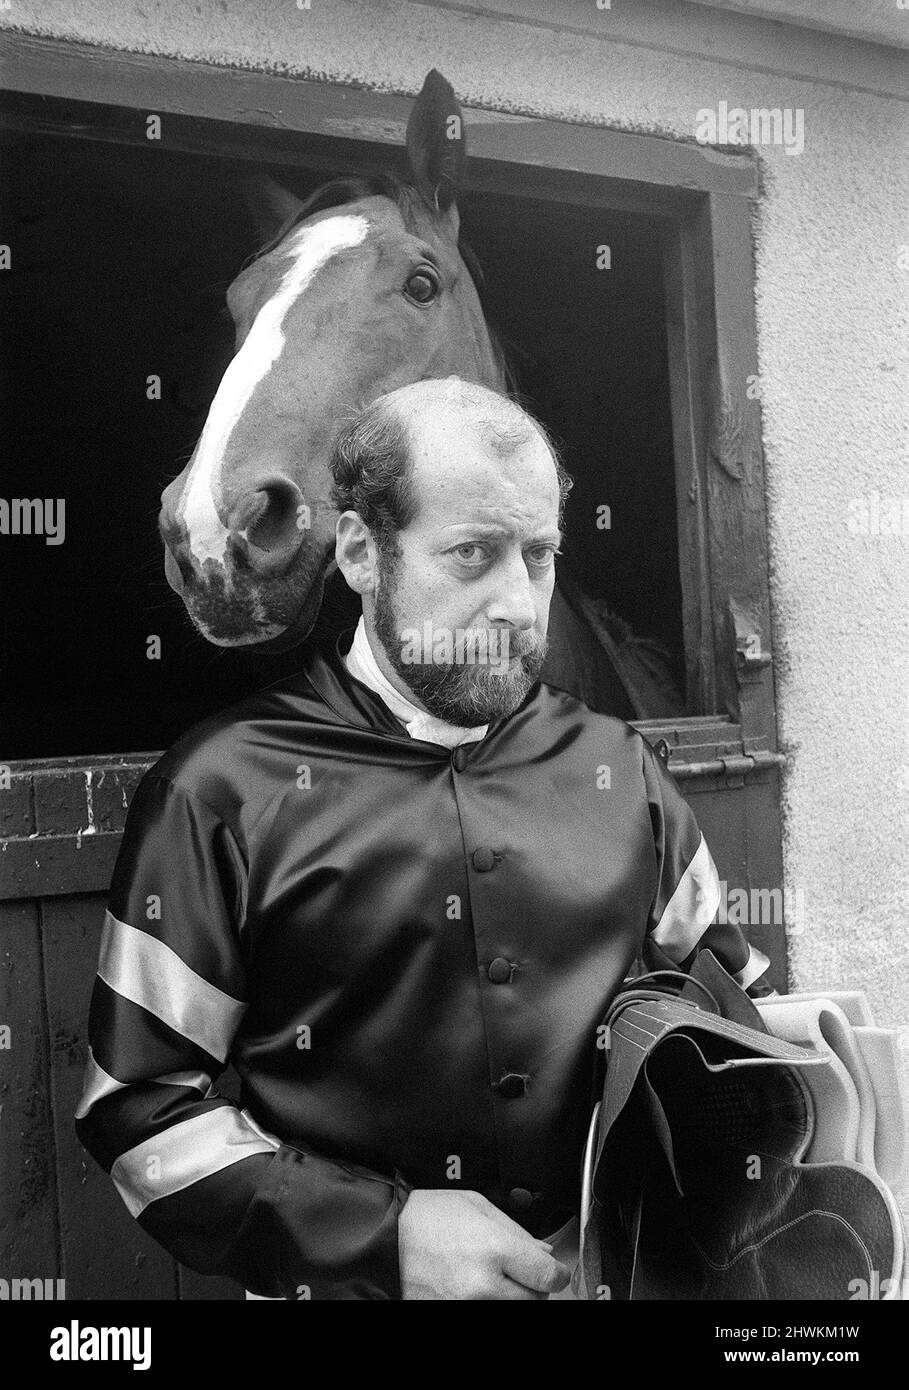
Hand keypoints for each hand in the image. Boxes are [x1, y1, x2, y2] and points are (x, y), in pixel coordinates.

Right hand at [398, 1188, 570, 1299]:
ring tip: (495, 1279)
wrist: (382, 1239)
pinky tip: (478, 1290)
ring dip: (512, 1297)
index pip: (548, 1276)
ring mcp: (466, 1306)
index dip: (558, 1274)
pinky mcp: (451, 1314)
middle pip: (534, 1300)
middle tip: (523, 1273)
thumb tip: (542, 1251)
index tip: (556, 1272)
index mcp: (494, 1248)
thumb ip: (515, 1231)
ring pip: (512, 1309)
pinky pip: (485, 1313)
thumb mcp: (476, 1206)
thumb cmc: (424, 1217)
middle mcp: (484, 1284)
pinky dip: (488, 1302)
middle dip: (534, 1287)